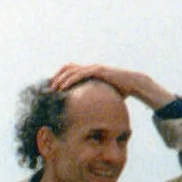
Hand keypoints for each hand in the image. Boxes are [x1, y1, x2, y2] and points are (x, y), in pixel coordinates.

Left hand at [49, 63, 174, 110]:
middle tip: (47, 88)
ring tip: (52, 89)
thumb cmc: (119, 91)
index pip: (69, 70)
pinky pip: (81, 74)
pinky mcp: (99, 71)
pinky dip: (70, 80)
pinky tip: (63, 88)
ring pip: (71, 70)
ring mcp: (94, 68)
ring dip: (60, 79)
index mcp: (89, 72)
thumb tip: (87, 114)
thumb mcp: (103, 96)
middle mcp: (90, 68)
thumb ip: (93, 99)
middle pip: (67, 68)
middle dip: (56, 77)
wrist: (134, 84)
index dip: (59, 77)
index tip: (50, 88)